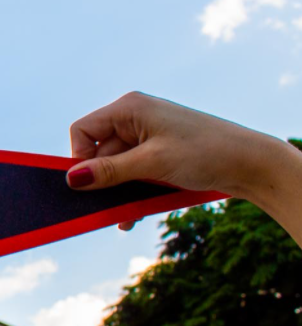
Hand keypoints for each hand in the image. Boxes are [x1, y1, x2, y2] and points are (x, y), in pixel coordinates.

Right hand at [67, 92, 301, 243]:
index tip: (88, 186)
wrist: (255, 164)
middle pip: (99, 152)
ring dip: (119, 192)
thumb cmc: (207, 153)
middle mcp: (135, 119)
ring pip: (116, 167)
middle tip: (106, 209)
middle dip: (102, 182)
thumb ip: (109, 171)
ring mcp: (148, 136)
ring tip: (126, 216)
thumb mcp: (152, 163)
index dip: (79, 159)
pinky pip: (134, 173)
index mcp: (129, 108)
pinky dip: (133, 192)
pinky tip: (137, 213)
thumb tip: (71, 179)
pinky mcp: (160, 153)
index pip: (83, 131)